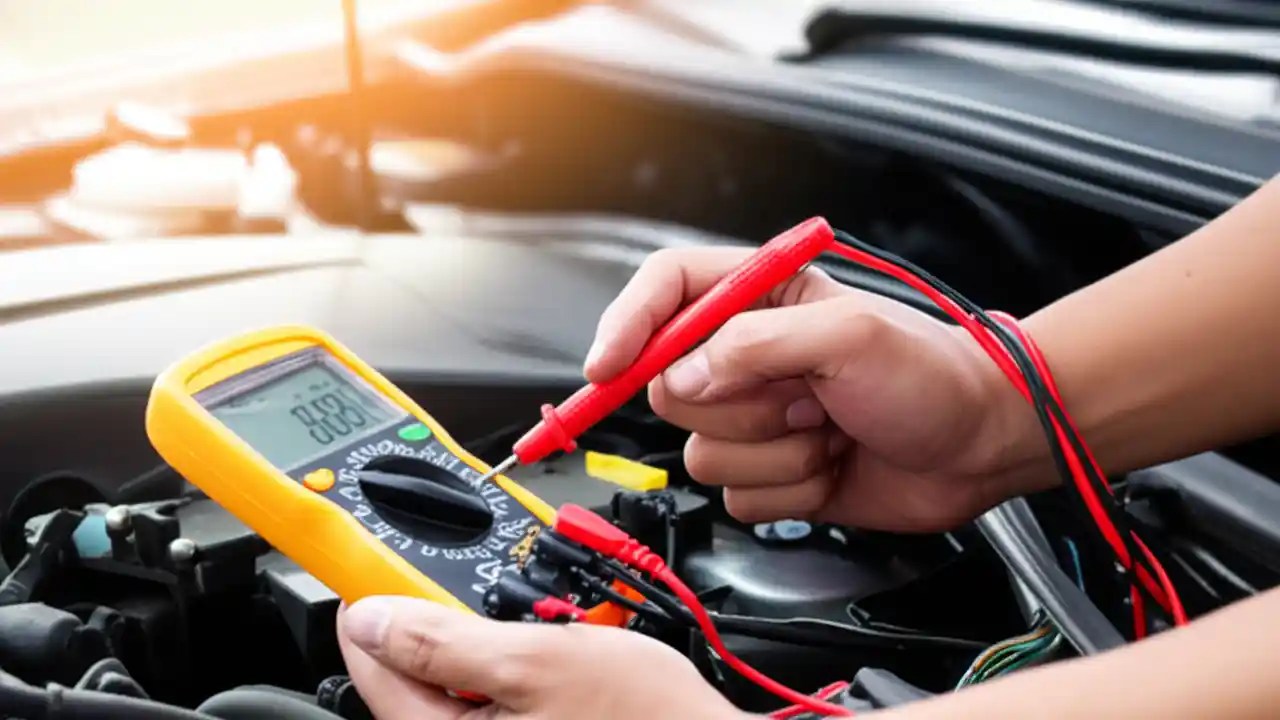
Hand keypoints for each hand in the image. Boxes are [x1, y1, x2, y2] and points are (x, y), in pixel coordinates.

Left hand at [337, 596, 746, 719]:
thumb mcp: (538, 660)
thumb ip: (444, 641)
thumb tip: (373, 615)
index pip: (371, 666)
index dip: (373, 599)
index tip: (376, 558)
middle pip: (410, 675)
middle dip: (441, 621)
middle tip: (485, 590)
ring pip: (453, 682)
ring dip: (482, 639)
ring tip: (536, 624)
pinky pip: (490, 697)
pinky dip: (508, 662)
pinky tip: (548, 647)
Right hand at [586, 247, 1046, 531]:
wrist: (980, 444)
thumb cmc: (931, 374)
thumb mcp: (848, 336)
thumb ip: (755, 346)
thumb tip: (685, 374)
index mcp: (759, 299)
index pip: (664, 293)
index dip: (626, 326)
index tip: (608, 367)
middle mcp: (745, 357)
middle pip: (670, 389)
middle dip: (740, 406)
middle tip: (805, 396)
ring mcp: (756, 419)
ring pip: (701, 453)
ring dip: (775, 454)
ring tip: (829, 430)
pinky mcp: (770, 474)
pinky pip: (736, 499)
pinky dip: (789, 492)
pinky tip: (833, 466)